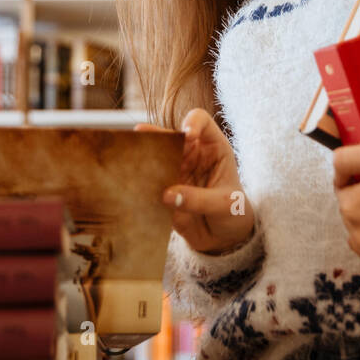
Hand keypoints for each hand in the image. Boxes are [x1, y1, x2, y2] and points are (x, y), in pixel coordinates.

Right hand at [135, 108, 255, 256]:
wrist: (223, 238)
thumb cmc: (233, 212)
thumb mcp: (225, 204)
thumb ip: (199, 199)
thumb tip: (167, 195)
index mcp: (212, 148)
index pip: (201, 122)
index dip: (192, 122)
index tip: (187, 135)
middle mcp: (190, 155)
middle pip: (168, 137)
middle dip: (154, 138)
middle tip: (140, 141)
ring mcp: (174, 172)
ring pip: (153, 158)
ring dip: (141, 159)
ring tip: (126, 160)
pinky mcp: (162, 191)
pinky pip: (147, 184)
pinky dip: (137, 183)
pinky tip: (126, 184)